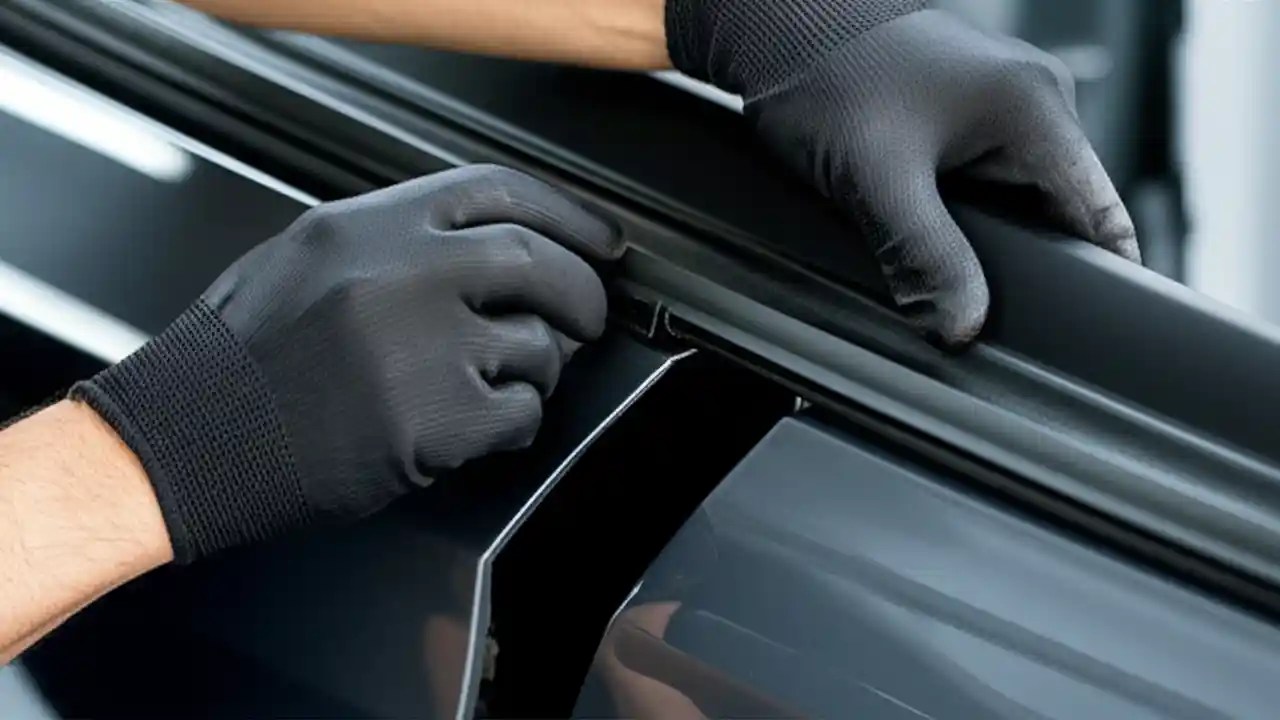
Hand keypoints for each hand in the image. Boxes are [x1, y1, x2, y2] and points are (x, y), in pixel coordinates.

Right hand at [71, 165, 622, 561]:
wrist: (188, 439)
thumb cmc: (242, 356)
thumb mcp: (308, 257)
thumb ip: (397, 241)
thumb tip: (493, 247)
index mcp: (367, 225)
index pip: (498, 190)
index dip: (568, 215)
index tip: (603, 240)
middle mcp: (398, 274)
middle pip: (537, 262)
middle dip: (582, 291)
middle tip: (588, 315)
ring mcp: (417, 346)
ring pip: (537, 345)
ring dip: (542, 367)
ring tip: (508, 378)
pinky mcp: (427, 419)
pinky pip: (519, 412)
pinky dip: (517, 420)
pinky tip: (483, 423)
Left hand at [666, 0, 1139, 345]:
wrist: (779, 24)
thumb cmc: (829, 71)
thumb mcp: (879, 179)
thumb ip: (927, 255)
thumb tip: (963, 324)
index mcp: (1036, 106)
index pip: (1100, 211)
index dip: (1106, 273)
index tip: (1095, 325)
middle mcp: (1032, 99)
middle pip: (1056, 212)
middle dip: (1025, 264)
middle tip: (983, 309)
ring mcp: (998, 103)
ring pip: (1012, 199)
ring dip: (984, 238)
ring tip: (945, 265)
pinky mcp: (962, 111)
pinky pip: (980, 179)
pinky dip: (959, 213)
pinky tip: (925, 230)